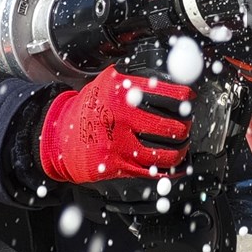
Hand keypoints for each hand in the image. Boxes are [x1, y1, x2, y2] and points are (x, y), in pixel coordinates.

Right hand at [38, 66, 194, 184]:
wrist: (61, 134)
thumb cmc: (88, 107)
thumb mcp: (108, 81)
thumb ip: (134, 79)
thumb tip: (167, 80)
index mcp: (123, 89)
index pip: (169, 94)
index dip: (186, 97)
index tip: (190, 99)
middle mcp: (122, 114)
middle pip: (172, 126)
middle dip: (185, 127)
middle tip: (185, 124)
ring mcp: (120, 141)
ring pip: (166, 152)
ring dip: (180, 150)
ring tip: (182, 145)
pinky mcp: (116, 164)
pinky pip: (152, 171)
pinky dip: (170, 171)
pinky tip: (176, 166)